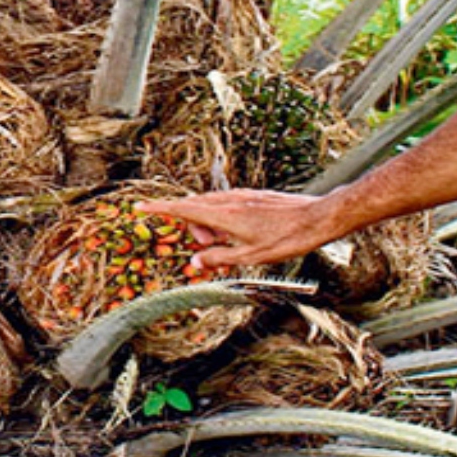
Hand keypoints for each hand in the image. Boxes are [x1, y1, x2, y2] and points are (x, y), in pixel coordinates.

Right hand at [137, 189, 344, 268]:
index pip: (183, 209)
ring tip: (227, 247)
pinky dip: (223, 221)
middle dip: (194, 230)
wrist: (317, 218)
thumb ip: (219, 258)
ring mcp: (241, 196)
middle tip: (209, 251)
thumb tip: (196, 260)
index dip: (159, 209)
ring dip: (210, 228)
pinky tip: (238, 236)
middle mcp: (230, 200)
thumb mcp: (250, 257)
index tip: (140, 207)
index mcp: (225, 214)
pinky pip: (226, 206)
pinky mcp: (252, 197)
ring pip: (211, 208)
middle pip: (195, 210)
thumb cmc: (286, 238)